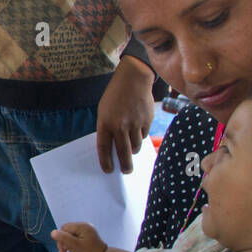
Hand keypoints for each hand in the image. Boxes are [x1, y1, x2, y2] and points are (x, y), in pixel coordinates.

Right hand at [51, 222, 107, 251]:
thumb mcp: (75, 246)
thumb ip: (64, 238)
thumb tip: (52, 232)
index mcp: (83, 226)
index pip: (64, 228)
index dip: (61, 238)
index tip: (62, 250)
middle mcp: (84, 227)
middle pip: (66, 231)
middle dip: (64, 242)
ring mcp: (85, 232)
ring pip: (69, 236)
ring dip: (67, 244)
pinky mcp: (85, 238)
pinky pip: (74, 239)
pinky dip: (72, 245)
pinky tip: (74, 251)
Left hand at [97, 54, 155, 173]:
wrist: (133, 80)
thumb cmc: (115, 96)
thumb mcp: (104, 111)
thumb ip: (107, 128)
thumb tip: (112, 147)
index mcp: (105, 123)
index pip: (104, 148)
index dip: (105, 161)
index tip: (108, 170)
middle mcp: (120, 125)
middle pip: (123, 152)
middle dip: (125, 165)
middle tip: (126, 171)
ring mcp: (135, 123)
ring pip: (135, 146)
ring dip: (133, 150)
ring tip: (131, 147)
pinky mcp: (146, 121)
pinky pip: (144, 136)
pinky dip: (140, 136)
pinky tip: (137, 129)